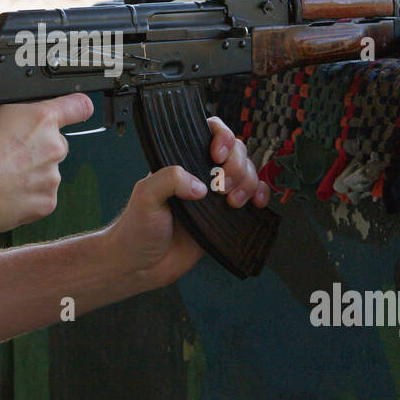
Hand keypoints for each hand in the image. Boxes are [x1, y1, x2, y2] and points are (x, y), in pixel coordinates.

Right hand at [0, 93, 93, 232]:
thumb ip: (9, 110)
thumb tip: (12, 109)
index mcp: (41, 118)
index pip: (78, 106)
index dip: (74, 108)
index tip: (73, 111)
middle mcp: (54, 146)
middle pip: (56, 142)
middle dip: (39, 147)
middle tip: (9, 153)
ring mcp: (52, 177)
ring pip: (48, 170)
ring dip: (32, 172)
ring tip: (1, 175)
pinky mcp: (47, 203)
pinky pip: (42, 194)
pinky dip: (28, 194)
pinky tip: (5, 191)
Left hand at [106, 116, 268, 286]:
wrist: (144, 266)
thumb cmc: (138, 229)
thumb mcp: (145, 196)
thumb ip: (169, 179)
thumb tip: (200, 185)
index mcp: (182, 161)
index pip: (210, 133)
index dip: (221, 138)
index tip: (217, 156)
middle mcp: (201, 174)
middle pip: (236, 151)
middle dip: (236, 166)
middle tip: (221, 188)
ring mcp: (215, 195)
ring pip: (247, 172)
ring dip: (248, 183)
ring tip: (232, 203)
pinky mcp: (226, 216)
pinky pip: (253, 196)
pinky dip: (261, 195)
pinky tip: (257, 203)